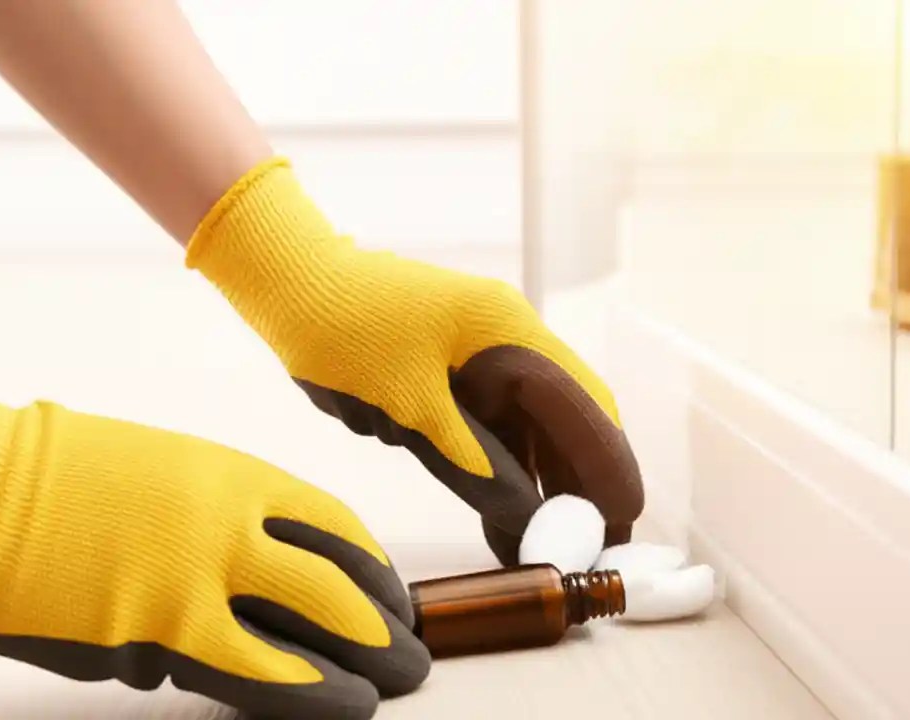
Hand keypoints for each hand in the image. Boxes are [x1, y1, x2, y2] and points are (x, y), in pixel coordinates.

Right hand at [0, 377, 428, 719]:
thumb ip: (215, 516)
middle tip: (412, 654)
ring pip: (305, 633)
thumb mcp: (160, 468)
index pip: (334, 526)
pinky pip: (240, 671)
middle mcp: (228, 526)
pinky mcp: (149, 635)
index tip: (396, 597)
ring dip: (356, 667)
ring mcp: (192, 581)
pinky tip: (331, 706)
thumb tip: (242, 580)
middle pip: (334, 583)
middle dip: (384, 625)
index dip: (374, 570)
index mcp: (232, 476)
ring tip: (388, 690)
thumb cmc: (52, 473)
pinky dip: (295, 692)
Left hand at [187, 158, 644, 564]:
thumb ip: (471, 461)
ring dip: (541, 485)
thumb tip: (527, 517)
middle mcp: (508, 343)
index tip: (622, 515)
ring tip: (549, 548)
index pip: (582, 402)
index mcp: (509, 331)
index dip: (607, 461)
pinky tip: (505, 522)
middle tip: (592, 544)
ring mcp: (482, 360)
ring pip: (530, 432)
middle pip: (565, 420)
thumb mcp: (408, 405)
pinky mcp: (455, 378)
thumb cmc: (345, 327)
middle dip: (580, 482)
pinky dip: (500, 475)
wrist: (288, 284)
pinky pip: (492, 432)